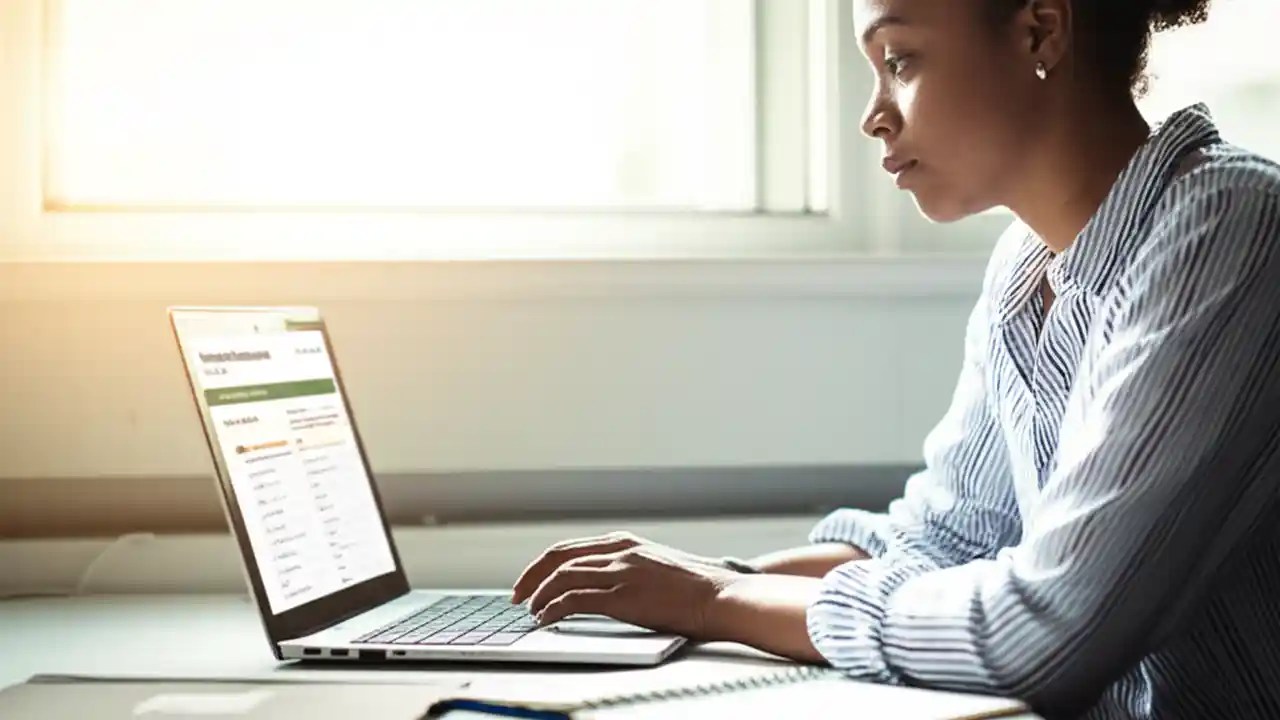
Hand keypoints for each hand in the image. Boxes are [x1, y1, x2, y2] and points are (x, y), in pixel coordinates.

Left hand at [510, 531, 740, 637]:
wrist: (720, 595)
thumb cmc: (695, 586)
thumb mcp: (656, 564)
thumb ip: (628, 566)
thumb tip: (601, 582)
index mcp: (625, 542)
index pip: (570, 547)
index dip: (544, 564)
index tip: (530, 580)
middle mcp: (619, 551)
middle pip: (558, 556)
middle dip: (532, 576)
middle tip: (518, 596)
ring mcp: (621, 572)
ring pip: (562, 576)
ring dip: (540, 595)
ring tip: (532, 611)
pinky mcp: (624, 596)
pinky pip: (575, 600)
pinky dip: (554, 609)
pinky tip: (547, 620)